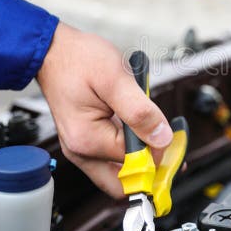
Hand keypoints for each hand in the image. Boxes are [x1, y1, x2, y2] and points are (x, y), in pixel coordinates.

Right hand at [36, 23, 172, 197]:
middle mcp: (81, 150)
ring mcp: (81, 146)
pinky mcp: (86, 139)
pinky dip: (131, 146)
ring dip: (142, 156)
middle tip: (173, 153)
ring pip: (120, 168)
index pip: (134, 163)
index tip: (177, 143)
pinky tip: (142, 128)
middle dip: (150, 170)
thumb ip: (140, 112)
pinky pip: (113, 153)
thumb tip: (162, 138)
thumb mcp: (116, 80)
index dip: (158, 155)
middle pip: (123, 181)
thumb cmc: (78, 59)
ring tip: (157, 132)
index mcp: (88, 140)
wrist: (53, 49)